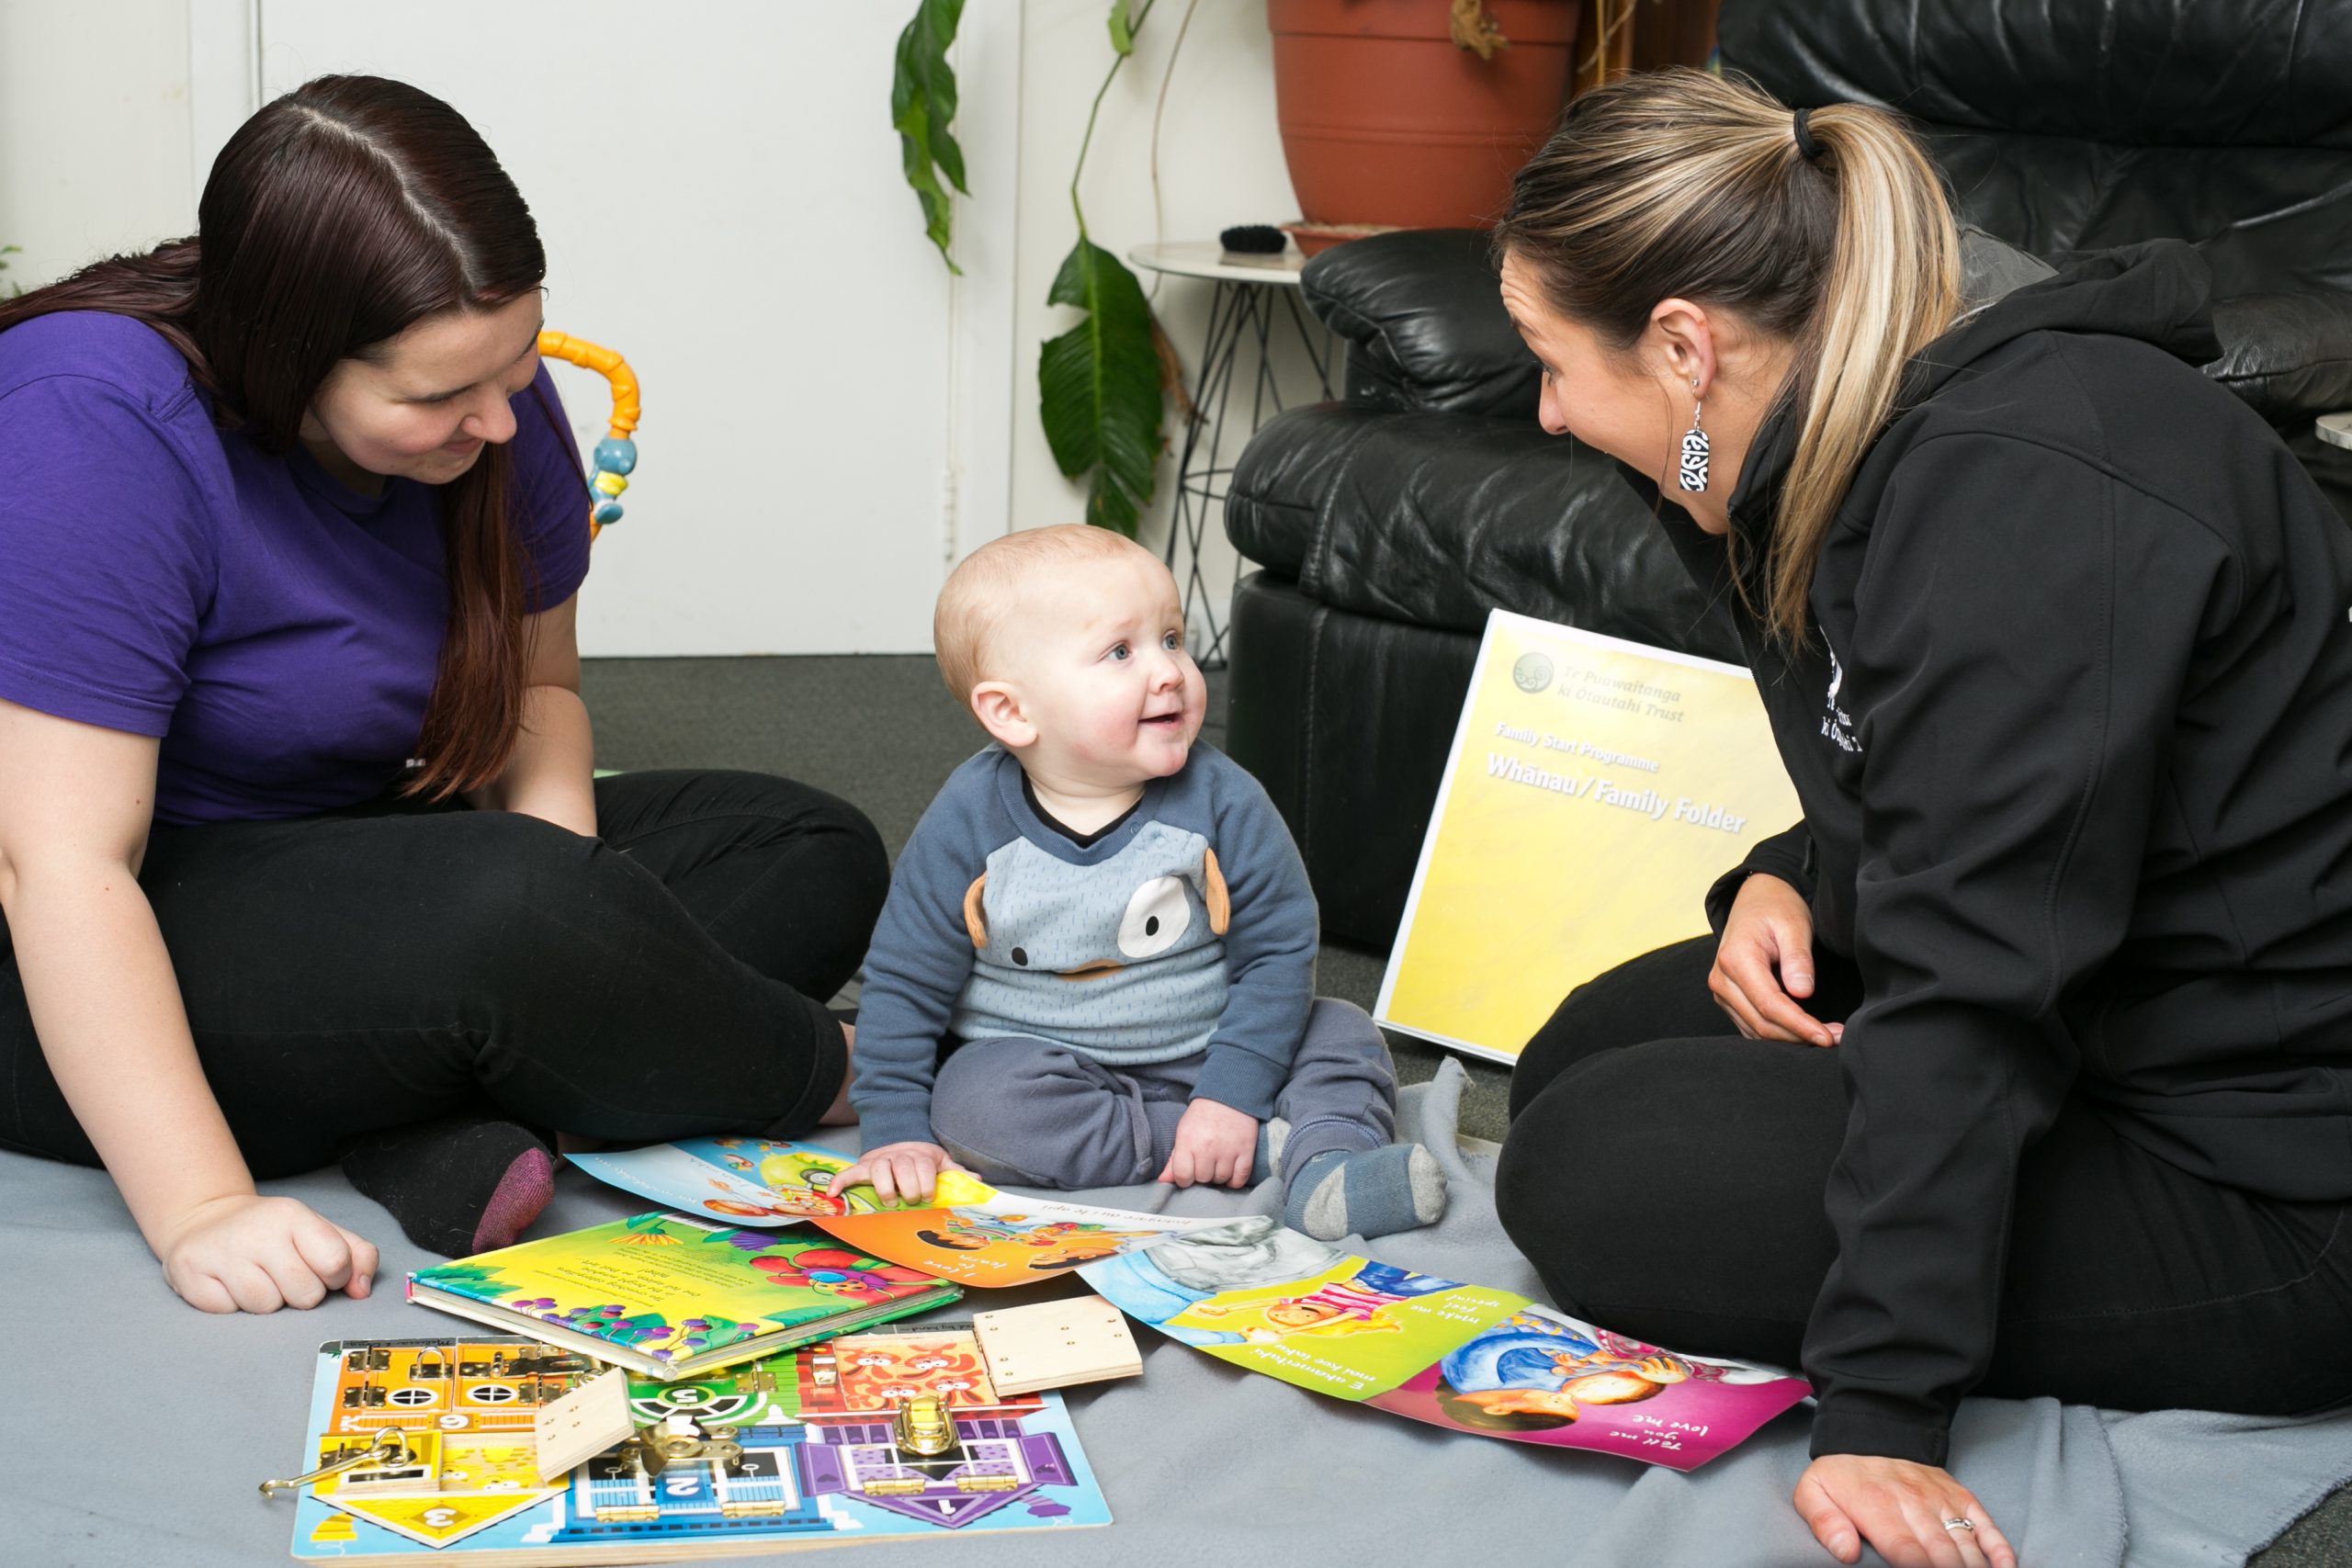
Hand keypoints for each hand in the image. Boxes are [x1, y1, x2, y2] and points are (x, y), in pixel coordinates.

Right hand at [155, 1194, 377, 1313]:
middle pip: (305, 1294)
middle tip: (283, 1274)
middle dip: (300, 1293)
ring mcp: (221, 1253)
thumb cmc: (271, 1233)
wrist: (205, 1220)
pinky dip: (232, 1304)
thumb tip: (362, 1290)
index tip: (321, 1269)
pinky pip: (229, 1312)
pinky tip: (228, 1282)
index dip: (335, 1276)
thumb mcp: (318, 1231)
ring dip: (266, 1301)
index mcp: (293, 1215)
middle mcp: (257, 1231)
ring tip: (255, 1276)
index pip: (336, 1262)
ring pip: (266, 1308)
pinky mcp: (190, 1276)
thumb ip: (356, 1257)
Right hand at [826, 1141, 967, 1206]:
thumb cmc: (922, 1160)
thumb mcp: (941, 1163)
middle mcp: (898, 1156)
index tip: (928, 1197)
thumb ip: (956, 1172)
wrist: (900, 1140)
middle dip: (908, 1188)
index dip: (926, 1183)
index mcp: (919, 1156)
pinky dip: (840, 1181)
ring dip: (884, 1187)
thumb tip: (977, 1180)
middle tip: (911, 1200)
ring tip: (889, 1201)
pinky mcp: (863, 1166)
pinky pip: (849, 1172)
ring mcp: (879, 1161)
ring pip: (879, 1169)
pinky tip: (832, 1193)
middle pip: (902, 1168)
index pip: (923, 1167)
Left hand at [1158, 1098, 1257, 1188]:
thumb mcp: (1183, 1132)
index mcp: (1188, 1141)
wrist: (1229, 1096)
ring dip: (1218, 1175)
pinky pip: (1240, 1179)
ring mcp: (1228, 1150)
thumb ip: (1174, 1159)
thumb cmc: (1202, 1116)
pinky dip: (1234, 1180)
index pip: (1183, 1175)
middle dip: (1202, 1174)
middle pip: (1203, 1179)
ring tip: (1217, 1163)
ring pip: (1221, 1179)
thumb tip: (1163, 1181)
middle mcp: (1208, 1147)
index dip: (1184, 1178)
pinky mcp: (1246, 1150)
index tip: (1188, 1172)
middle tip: (1205, 1162)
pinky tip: (1230, 1172)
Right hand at [1711, 873, 1842, 1045]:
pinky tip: (1802, 1030)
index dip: (1799, 1025)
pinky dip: (1778, 1034)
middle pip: (1761, 1023)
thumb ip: (1798, 958)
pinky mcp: (1728, 998)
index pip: (1769, 1004)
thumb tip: (1803, 992)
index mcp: (1736, 958)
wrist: (1755, 899)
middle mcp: (1721, 979)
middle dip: (1799, 1036)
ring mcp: (1722, 991)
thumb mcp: (1794, 924)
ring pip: (1755, 1030)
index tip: (1828, 1036)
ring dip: (1790, 1039)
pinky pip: (1751, 1027)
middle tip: (1836, 1038)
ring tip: (1825, 1035)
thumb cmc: (1776, 908)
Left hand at [1795, 1455, 2015, 1567]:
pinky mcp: (1960, 1496)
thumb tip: (1845, 1554)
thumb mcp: (1813, 1491)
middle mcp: (1915, 1504)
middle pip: (1943, 1556)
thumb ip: (1824, 1522)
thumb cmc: (1843, 1474)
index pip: (1907, 1554)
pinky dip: (2000, 1551)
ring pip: (1967, 1546)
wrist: (1870, 1431)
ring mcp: (1942, 1500)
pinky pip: (1986, 1526)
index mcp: (1878, 1507)